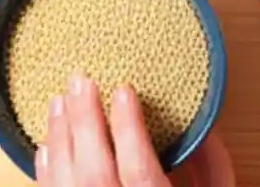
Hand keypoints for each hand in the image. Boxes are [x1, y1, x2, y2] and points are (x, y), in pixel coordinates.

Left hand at [35, 75, 234, 186]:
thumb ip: (214, 171)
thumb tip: (204, 129)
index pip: (138, 169)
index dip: (129, 127)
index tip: (124, 89)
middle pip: (92, 173)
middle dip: (84, 123)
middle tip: (80, 82)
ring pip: (65, 185)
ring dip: (58, 141)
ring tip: (57, 103)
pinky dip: (45, 174)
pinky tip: (45, 148)